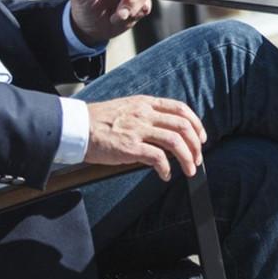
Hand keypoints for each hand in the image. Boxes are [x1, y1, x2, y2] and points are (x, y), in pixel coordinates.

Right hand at [82, 94, 205, 179]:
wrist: (76, 127)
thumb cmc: (98, 121)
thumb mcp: (126, 108)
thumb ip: (145, 116)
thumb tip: (164, 132)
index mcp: (145, 103)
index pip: (180, 108)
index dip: (196, 123)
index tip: (201, 136)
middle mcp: (144, 114)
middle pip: (182, 125)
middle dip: (196, 144)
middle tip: (197, 157)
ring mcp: (137, 130)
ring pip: (175, 141)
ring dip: (187, 158)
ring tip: (189, 169)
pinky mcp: (130, 147)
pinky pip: (157, 158)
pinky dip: (166, 168)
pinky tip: (165, 175)